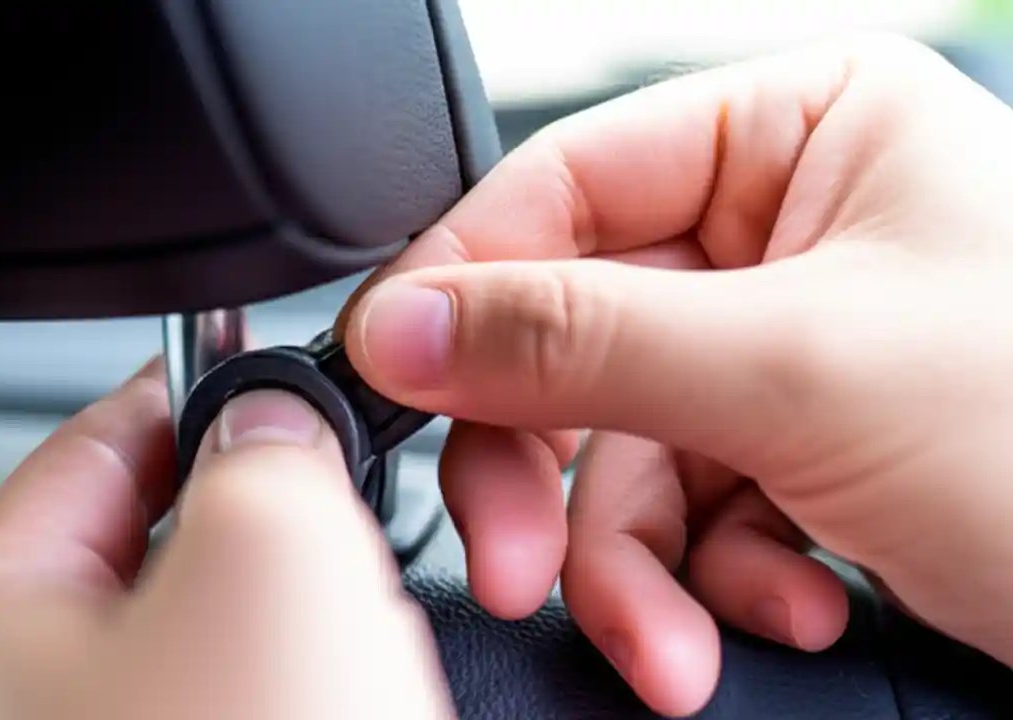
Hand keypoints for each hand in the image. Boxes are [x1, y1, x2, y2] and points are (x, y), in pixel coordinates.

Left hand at [0, 359, 450, 718]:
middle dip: (263, 509)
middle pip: (148, 546)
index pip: (84, 453)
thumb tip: (273, 416)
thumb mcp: (268, 562)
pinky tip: (364, 689)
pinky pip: (253, 702)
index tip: (266, 370)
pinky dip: (310, 678)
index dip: (189, 391)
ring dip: (302, 604)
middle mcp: (28, 714)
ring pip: (215, 634)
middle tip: (346, 488)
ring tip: (371, 603)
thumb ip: (261, 450)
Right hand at [339, 34, 1012, 716]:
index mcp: (799, 136)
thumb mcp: (800, 370)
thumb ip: (577, 340)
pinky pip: (690, 511)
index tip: (400, 380)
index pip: (564, 190)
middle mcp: (785, 232)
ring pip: (627, 452)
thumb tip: (403, 320)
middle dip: (552, 476)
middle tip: (515, 560)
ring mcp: (787, 351)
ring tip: (670, 647)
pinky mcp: (800, 453)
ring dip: (635, 569)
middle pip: (579, 340)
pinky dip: (708, 583)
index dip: (468, 290)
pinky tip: (773, 615)